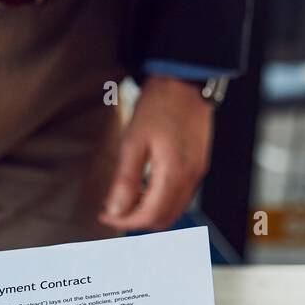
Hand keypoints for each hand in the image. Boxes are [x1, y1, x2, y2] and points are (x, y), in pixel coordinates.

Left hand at [99, 76, 214, 231]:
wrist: (185, 83)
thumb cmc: (159, 105)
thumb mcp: (133, 141)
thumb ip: (126, 180)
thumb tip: (115, 209)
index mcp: (174, 173)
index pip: (149, 215)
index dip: (125, 221)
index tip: (106, 215)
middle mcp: (190, 178)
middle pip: (163, 219)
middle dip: (137, 220)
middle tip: (114, 210)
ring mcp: (197, 173)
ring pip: (174, 210)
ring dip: (150, 212)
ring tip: (127, 200)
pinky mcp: (198, 166)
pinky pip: (181, 197)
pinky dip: (162, 201)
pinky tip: (146, 189)